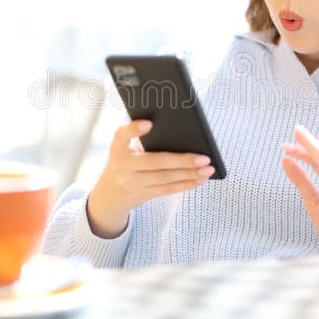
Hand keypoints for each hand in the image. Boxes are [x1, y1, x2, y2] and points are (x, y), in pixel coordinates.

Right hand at [87, 120, 214, 237]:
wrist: (111, 192)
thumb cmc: (126, 159)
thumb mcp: (125, 147)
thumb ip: (142, 139)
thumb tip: (181, 134)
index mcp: (118, 147)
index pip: (122, 135)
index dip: (134, 129)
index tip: (148, 123)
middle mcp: (122, 165)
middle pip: (155, 162)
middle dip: (182, 161)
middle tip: (205, 158)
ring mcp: (132, 182)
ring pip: (165, 178)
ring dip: (190, 174)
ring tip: (208, 169)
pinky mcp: (142, 194)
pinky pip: (167, 190)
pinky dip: (185, 184)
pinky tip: (200, 180)